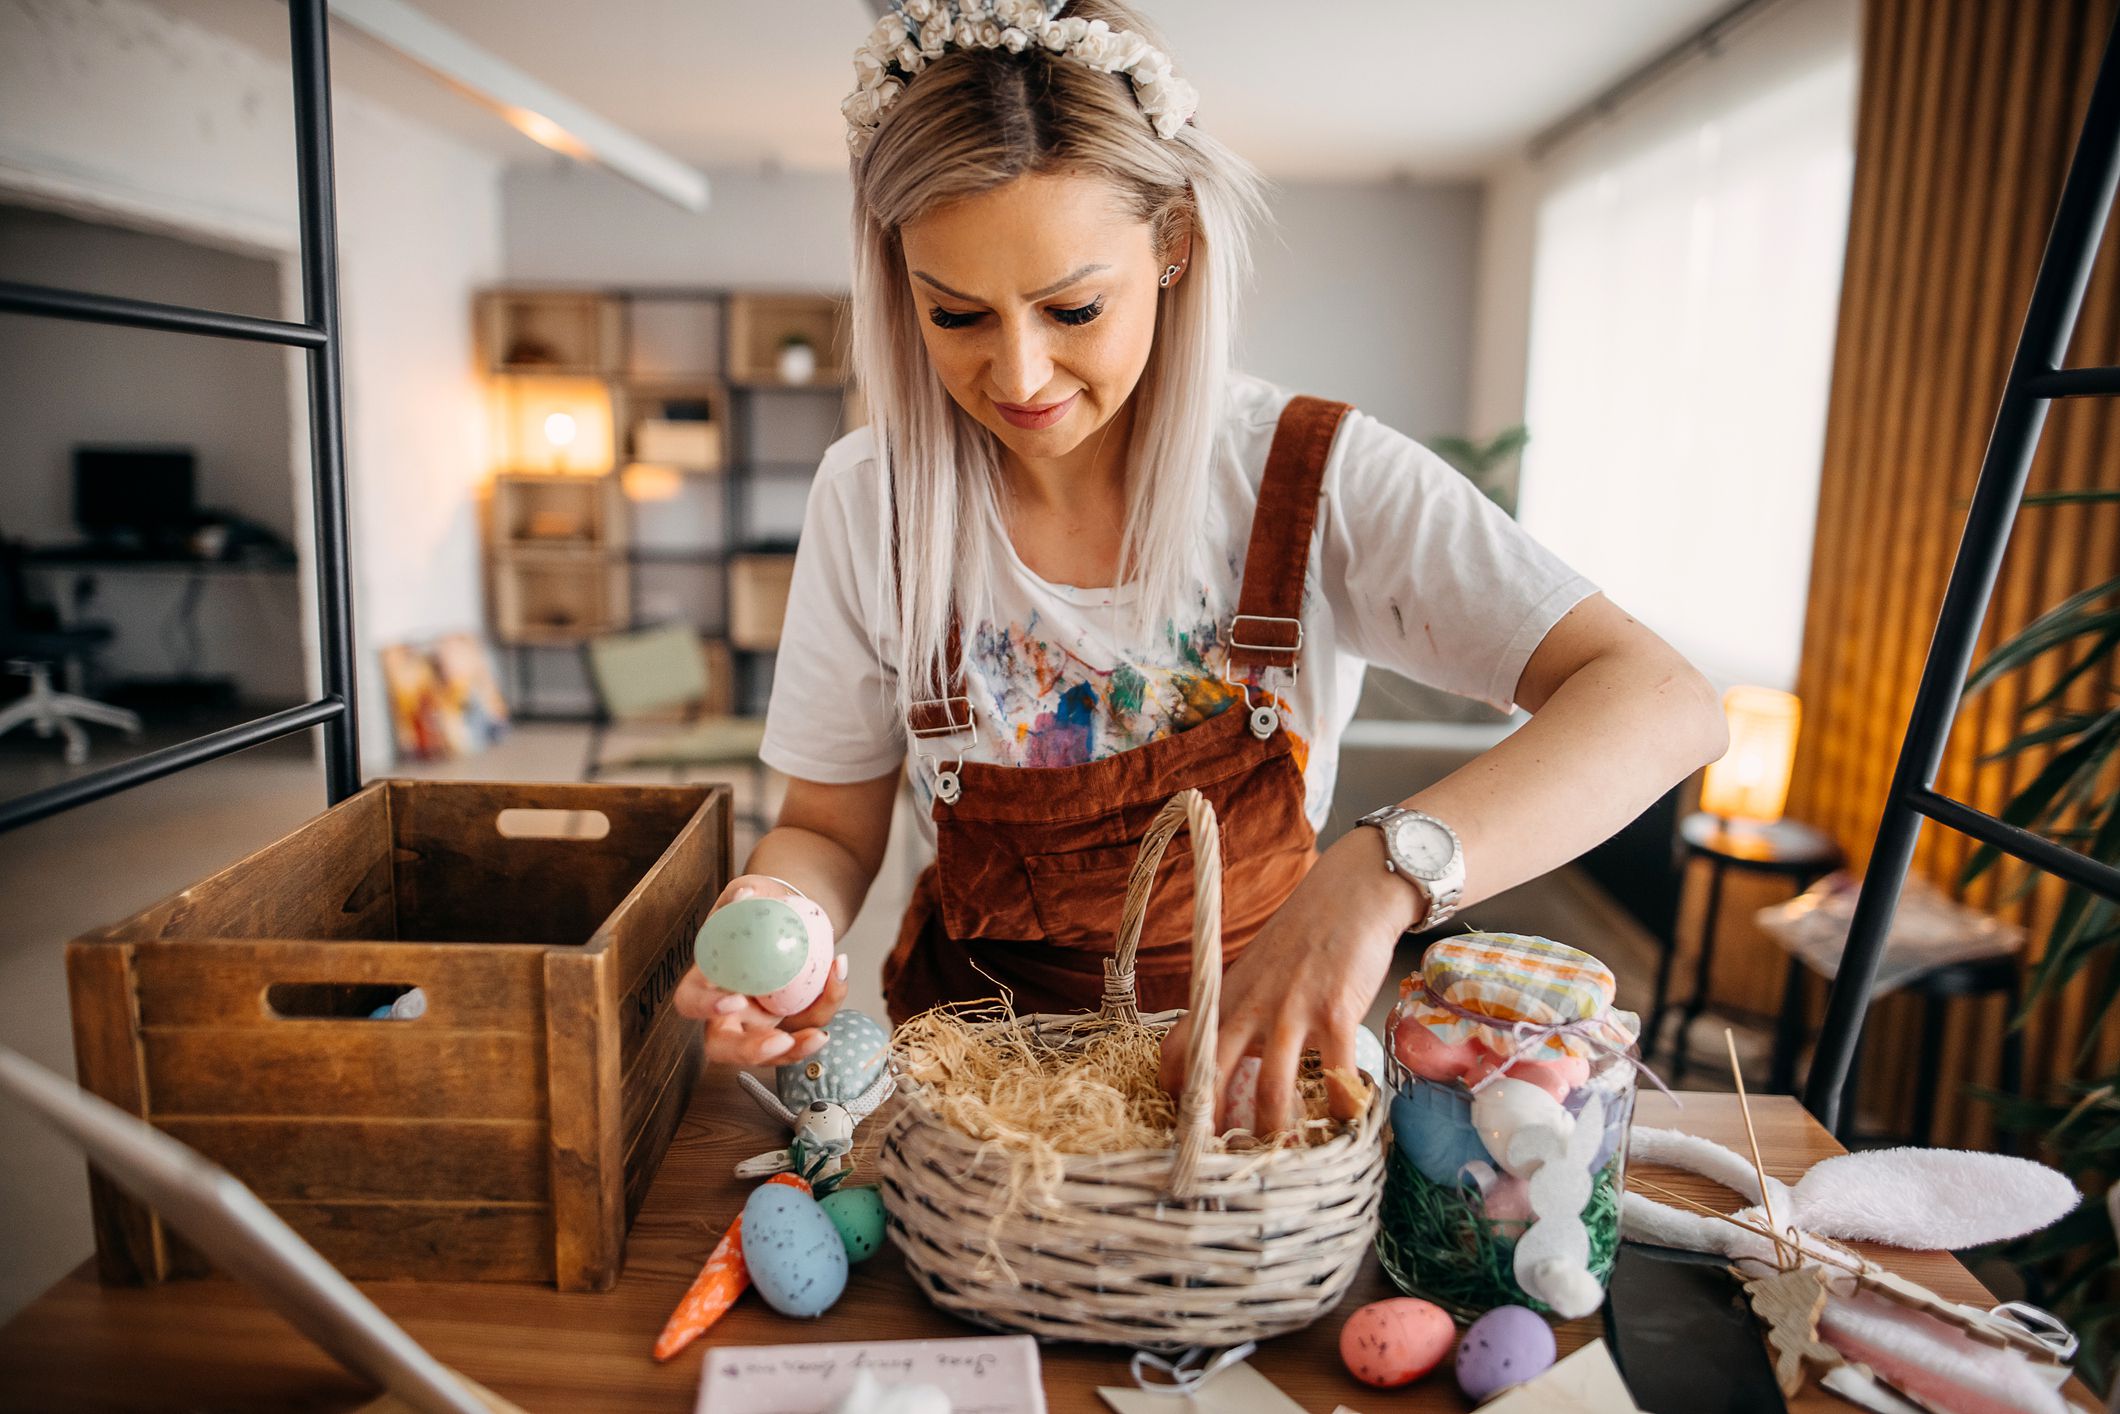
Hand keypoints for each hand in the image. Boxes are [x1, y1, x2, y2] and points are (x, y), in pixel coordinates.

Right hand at [675, 874, 848, 1067]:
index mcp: (707, 979)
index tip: (735, 1000)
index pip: (691, 1001)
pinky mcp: (791, 1022)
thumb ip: (743, 895)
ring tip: (819, 1035)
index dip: (706, 1007)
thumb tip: (746, 895)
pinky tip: (838, 981)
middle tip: (779, 1040)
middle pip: (724, 1047)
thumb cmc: (760, 905)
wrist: (791, 913)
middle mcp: (729, 1009)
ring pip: (769, 1051)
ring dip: (795, 1049)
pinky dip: (824, 1010)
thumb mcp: (750, 892)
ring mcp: (759, 1022)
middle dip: (751, 1052)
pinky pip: (804, 1029)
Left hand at [1158, 833, 1411, 1133]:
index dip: (1174, 1093)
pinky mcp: (1335, 1012)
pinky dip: (1340, 1107)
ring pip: (1272, 1088)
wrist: (1349, 895)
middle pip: (1212, 1076)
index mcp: (1223, 999)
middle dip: (1210, 1127)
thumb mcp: (1252, 973)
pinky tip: (1344, 1121)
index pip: (1178, 1049)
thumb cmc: (1302, 938)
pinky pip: (1335, 1074)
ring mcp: (1291, 1010)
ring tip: (1283, 1156)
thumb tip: (1219, 1062)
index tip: (1181, 1128)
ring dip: (1276, 1131)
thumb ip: (1236, 1014)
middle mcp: (1248, 1007)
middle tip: (1216, 1164)